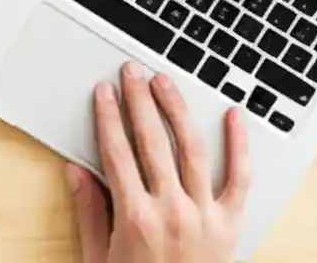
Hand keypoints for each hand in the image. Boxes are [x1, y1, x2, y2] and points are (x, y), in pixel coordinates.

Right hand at [66, 62, 249, 262]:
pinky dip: (239, 144)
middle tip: (130, 72)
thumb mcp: (99, 259)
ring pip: (191, 149)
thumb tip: (76, 171)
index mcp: (136, 219)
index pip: (117, 153)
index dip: (108, 118)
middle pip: (152, 142)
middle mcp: (172, 212)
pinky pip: (240, 177)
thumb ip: (90, 213)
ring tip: (164, 82)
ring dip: (176, 109)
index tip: (103, 92)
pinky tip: (234, 114)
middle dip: (138, 101)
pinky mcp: (231, 224)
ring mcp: (205, 216)